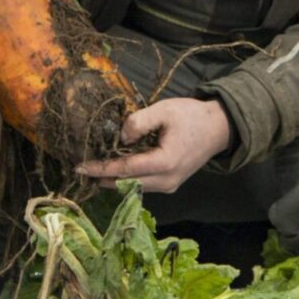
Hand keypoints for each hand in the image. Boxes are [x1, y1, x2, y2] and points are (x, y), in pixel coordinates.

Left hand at [75, 97, 230, 192]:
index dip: (101, 168)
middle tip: (82, 169)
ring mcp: (169, 186)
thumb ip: (139, 121)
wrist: (218, 129)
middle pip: (126, 185)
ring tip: (95, 167)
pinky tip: (116, 167)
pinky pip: (143, 186)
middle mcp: (166, 181)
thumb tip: (120, 136)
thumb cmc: (191, 116)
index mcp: (165, 162)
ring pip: (134, 188)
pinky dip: (127, 178)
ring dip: (114, 179)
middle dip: (103, 178)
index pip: (125, 169)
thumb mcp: (164, 110)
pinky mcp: (170, 185)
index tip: (80, 166)